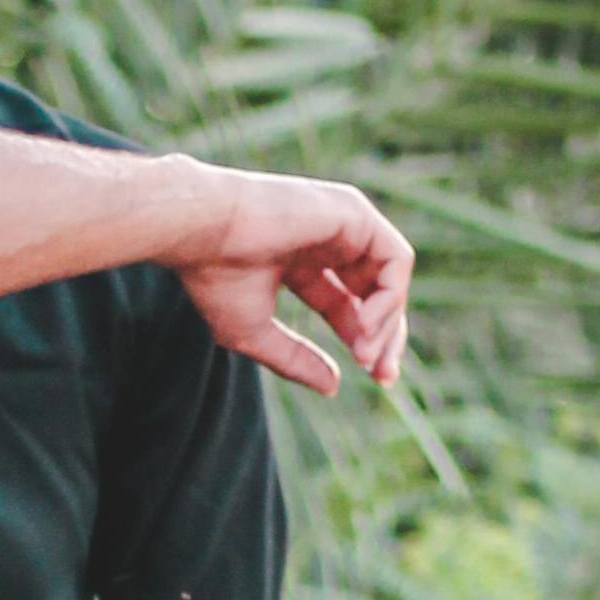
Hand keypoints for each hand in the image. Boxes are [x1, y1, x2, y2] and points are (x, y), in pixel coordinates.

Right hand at [172, 166, 411, 395]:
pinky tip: (366, 324)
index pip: (348, 305)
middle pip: (376, 293)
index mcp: (301, 262)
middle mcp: (328, 240)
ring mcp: (344, 223)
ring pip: (392, 278)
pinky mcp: (355, 213)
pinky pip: (396, 260)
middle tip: (382, 376)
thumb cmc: (215, 276)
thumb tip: (333, 387)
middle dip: (386, 337)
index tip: (374, 376)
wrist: (202, 230)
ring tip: (364, 354)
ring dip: (387, 323)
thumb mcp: (254, 333)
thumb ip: (295, 360)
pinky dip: (391, 297)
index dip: (365, 341)